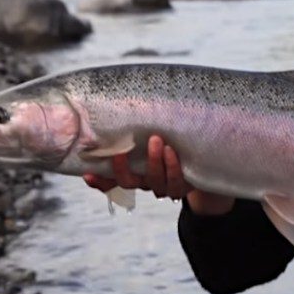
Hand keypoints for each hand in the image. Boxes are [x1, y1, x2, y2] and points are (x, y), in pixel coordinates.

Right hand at [82, 135, 234, 214]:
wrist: (204, 156)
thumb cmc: (172, 138)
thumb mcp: (151, 135)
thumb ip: (135, 128)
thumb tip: (114, 108)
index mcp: (134, 171)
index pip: (110, 181)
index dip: (98, 181)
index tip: (88, 172)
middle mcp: (146, 181)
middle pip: (129, 182)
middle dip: (123, 168)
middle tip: (122, 150)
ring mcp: (164, 185)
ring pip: (154, 183)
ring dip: (154, 163)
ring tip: (156, 140)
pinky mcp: (182, 185)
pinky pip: (175, 183)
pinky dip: (172, 167)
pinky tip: (172, 151)